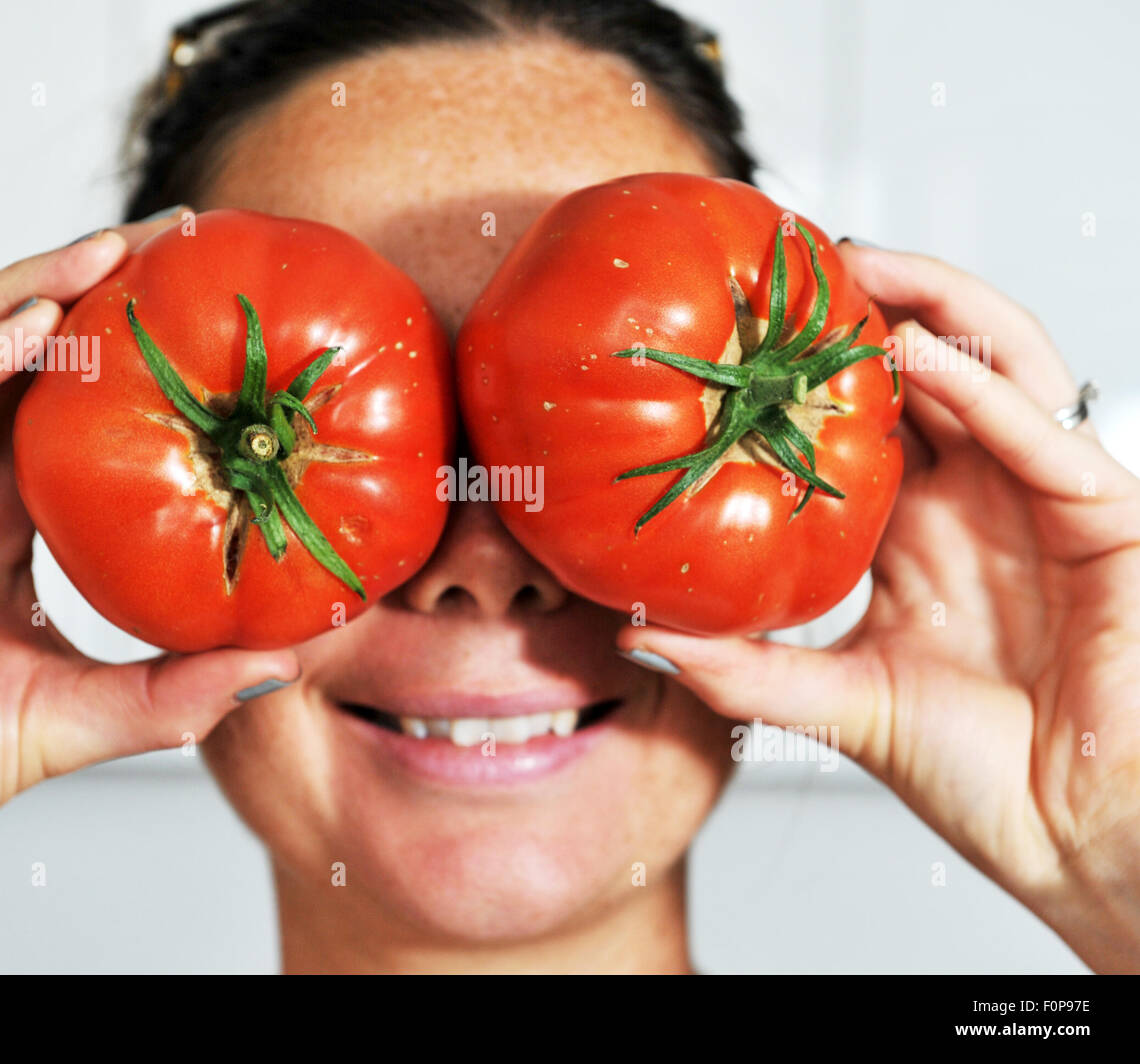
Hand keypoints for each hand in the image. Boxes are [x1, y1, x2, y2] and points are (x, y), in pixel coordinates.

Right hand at [0, 210, 298, 901]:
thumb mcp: (67, 719)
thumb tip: (277, 665)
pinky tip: (32, 326)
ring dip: (26, 294)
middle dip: (81, 289)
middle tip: (175, 242)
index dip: (123, 358)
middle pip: (5, 355)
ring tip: (115, 251)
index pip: (57, 409)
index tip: (208, 317)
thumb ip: (170, 694)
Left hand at [617, 244, 1139, 971]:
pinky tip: (924, 357)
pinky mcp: (1106, 519)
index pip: (865, 420)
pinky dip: (990, 395)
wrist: (1070, 837)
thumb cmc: (976, 771)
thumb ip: (744, 669)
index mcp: (916, 530)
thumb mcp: (838, 704)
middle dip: (873, 306)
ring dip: (937, 309)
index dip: (810, 370)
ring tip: (859, 271)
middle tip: (795, 265)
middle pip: (934, 368)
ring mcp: (1041, 500)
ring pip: (1003, 368)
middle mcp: (978, 499)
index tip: (740, 330)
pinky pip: (1049, 439)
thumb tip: (640, 634)